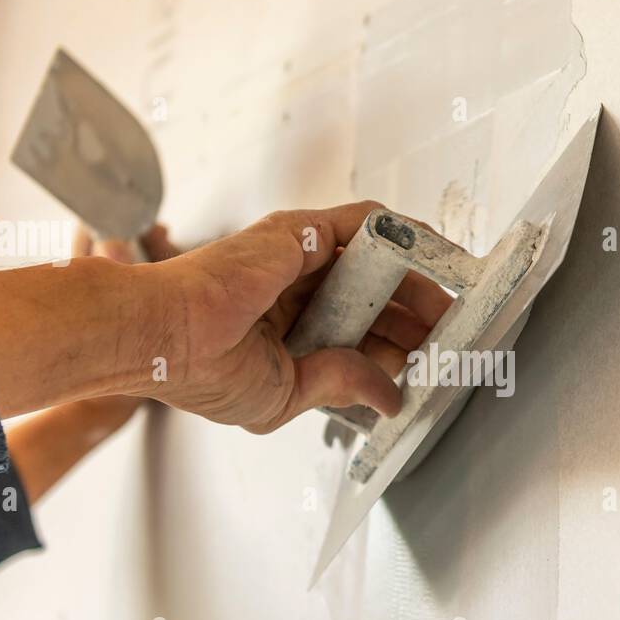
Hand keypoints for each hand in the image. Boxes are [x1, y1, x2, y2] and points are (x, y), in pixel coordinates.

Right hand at [138, 201, 451, 432]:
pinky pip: (366, 224)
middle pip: (377, 300)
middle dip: (418, 320)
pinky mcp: (303, 232)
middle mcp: (297, 291)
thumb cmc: (198, 368)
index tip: (431, 363)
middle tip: (454, 337)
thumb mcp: (286, 395)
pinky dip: (405, 236)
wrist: (163, 337)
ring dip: (420, 283)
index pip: (359, 337)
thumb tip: (389, 395)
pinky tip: (436, 257)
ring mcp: (301, 259)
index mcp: (287, 332)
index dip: (397, 350)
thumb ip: (340, 384)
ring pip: (378, 264)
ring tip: (455, 306)